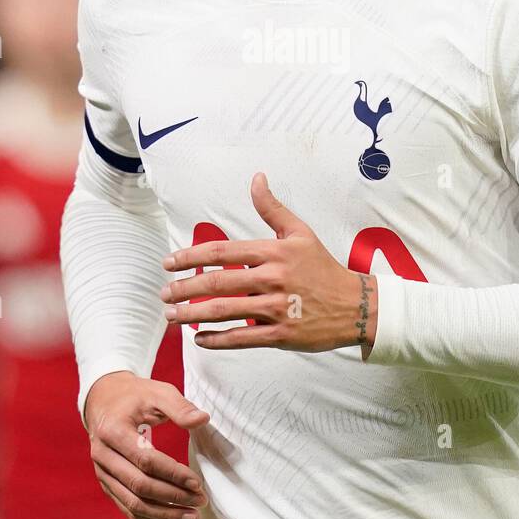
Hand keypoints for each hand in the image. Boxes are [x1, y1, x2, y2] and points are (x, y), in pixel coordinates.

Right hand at [84, 371, 209, 518]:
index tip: (197, 482)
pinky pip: (126, 506)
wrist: (103, 399)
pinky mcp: (106, 482)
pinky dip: (150, 516)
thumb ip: (179, 406)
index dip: (172, 474)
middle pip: (139, 486)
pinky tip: (171, 517)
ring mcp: (102, 471)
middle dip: (172, 497)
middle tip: (200, 500)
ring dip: (163, 513)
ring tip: (191, 515)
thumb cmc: (134, 396)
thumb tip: (203, 419)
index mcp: (113, 430)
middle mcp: (103, 455)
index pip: (145, 460)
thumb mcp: (157, 392)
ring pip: (132, 502)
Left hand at [160, 172, 377, 353]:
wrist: (355, 305)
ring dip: (192, 314)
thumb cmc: (323, 267)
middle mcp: (272, 279)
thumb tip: (256, 178)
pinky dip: (217, 340)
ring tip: (171, 316)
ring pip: (224, 312)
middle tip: (164, 293)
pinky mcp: (281, 335)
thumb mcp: (300, 233)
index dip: (191, 257)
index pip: (222, 253)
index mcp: (273, 252)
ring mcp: (276, 309)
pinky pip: (242, 338)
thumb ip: (273, 208)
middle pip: (217, 283)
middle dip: (185, 289)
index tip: (169, 262)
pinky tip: (198, 339)